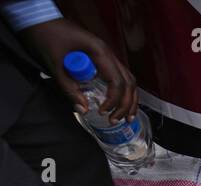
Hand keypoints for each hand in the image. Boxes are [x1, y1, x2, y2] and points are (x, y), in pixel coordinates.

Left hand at [19, 18, 137, 120]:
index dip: (113, 100)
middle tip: (115, 120)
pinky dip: (124, 92)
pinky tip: (122, 103)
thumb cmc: (46, 36)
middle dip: (125, 104)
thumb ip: (69, 88)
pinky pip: (121, 76)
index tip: (101, 111)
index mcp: (100, 52)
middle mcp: (108, 53)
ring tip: (127, 117)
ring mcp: (107, 55)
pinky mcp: (102, 58)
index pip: (117, 81)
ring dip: (130, 100)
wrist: (38, 20)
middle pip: (128, 82)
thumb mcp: (54, 64)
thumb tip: (83, 109)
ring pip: (129, 80)